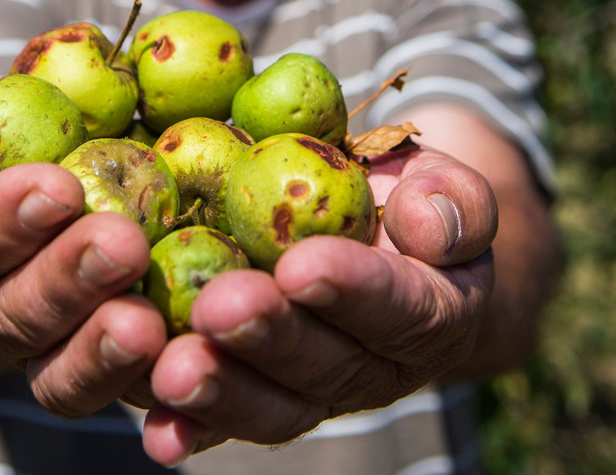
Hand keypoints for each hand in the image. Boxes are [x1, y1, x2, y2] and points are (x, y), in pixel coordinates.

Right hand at [0, 46, 168, 416]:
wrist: (91, 216)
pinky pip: (128, 402)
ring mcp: (56, 359)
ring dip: (100, 350)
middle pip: (17, 315)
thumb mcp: (5, 127)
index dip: (4, 220)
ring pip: (62, 375)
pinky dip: (152, 396)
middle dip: (65, 281)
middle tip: (120, 244)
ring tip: (146, 321)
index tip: (56, 185)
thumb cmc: (38, 157)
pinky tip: (187, 369)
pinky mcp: (115, 385)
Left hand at [139, 147, 497, 465]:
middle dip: (269, 339)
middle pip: (325, 366)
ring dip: (222, 391)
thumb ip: (458, 203)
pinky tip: (157, 430)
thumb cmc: (411, 200)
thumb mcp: (449, 184)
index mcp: (432, 315)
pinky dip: (189, 428)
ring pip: (272, 406)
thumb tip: (429, 225)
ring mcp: (313, 393)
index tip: (301, 264)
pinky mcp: (257, 399)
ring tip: (173, 368)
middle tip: (218, 307)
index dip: (353, 290)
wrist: (379, 236)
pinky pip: (224, 423)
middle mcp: (373, 370)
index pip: (399, 307)